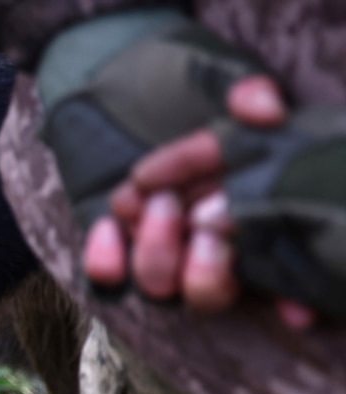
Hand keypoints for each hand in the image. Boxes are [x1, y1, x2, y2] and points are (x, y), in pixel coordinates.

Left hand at [82, 75, 314, 328]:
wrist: (109, 78)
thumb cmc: (177, 82)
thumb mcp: (217, 78)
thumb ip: (247, 92)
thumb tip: (264, 111)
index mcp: (249, 215)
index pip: (276, 269)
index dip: (289, 296)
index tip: (293, 308)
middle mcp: (205, 242)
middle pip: (212, 292)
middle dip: (209, 271)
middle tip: (200, 219)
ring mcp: (157, 248)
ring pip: (160, 287)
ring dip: (160, 253)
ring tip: (157, 202)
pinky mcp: (113, 246)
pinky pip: (107, 277)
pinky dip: (107, 259)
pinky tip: (109, 226)